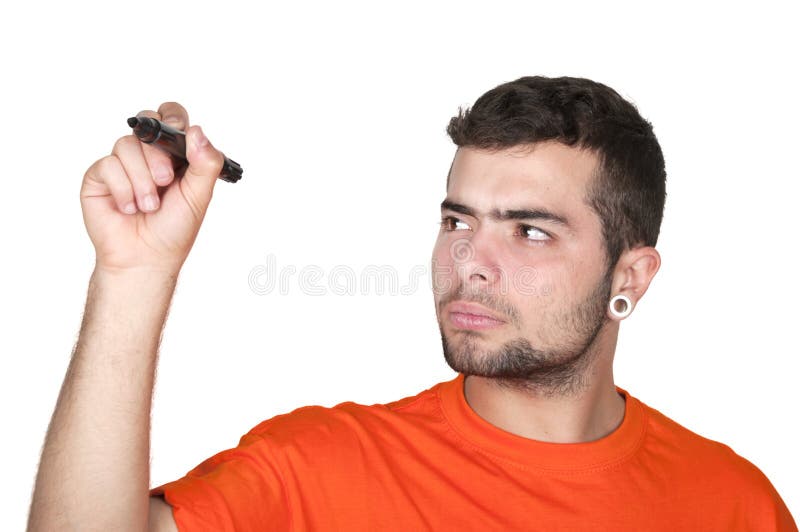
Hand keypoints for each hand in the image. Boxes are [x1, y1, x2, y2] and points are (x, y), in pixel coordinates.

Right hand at [80, 102, 223, 275]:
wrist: (145, 258)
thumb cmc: (173, 230)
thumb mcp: (199, 196)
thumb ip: (205, 163)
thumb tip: (198, 132)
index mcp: (174, 155)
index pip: (172, 117)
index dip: (173, 120)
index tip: (179, 139)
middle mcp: (147, 155)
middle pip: (147, 124)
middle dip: (157, 154)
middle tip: (165, 181)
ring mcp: (122, 164)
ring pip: (127, 145)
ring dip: (141, 180)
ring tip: (148, 206)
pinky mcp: (100, 176)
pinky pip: (108, 165)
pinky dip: (123, 190)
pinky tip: (128, 208)